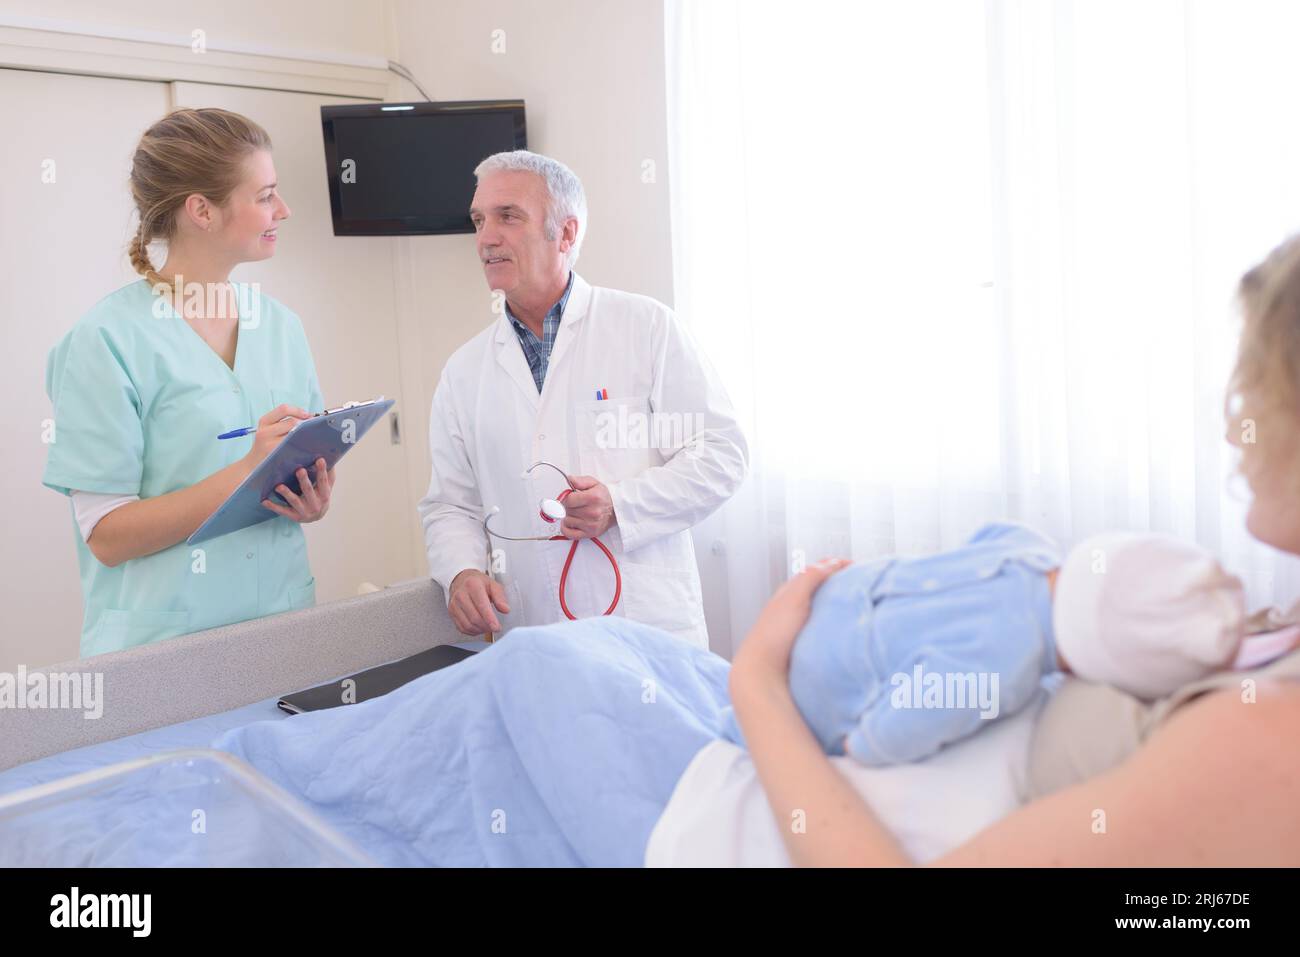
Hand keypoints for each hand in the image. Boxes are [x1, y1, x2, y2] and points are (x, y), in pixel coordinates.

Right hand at [243, 404, 311, 468]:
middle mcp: (265, 432)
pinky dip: (301, 446)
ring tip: (309, 437)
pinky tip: (304, 447)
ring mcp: (269, 445)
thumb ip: (284, 421)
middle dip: (305, 424)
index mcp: (265, 421)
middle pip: (292, 423)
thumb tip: (309, 416)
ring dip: (305, 435)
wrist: (253, 464)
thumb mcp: (268, 429)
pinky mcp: (275, 456)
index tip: (308, 415)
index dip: (298, 410)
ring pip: (294, 435)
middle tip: (312, 428)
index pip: (284, 409)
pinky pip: (293, 447)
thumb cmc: (266, 446)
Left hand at [261, 457, 335, 523]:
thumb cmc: (320, 496)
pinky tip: (264, 501)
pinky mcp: (294, 517)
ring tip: (279, 486)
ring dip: (287, 493)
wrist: (316, 517)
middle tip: (299, 470)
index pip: (323, 481)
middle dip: (304, 480)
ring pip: (294, 501)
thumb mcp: (325, 486)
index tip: (320, 459)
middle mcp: (316, 504)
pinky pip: (282, 511)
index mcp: (324, 494)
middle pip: (308, 490)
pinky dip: (273, 506)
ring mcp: (305, 511)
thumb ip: (328, 474)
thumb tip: (330, 456)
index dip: (322, 470)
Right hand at [448, 569, 510, 635]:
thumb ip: (500, 597)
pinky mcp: (451, 612)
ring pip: (468, 625)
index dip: (490, 619)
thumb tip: (505, 609)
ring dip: (480, 630)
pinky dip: (472, 631)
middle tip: (495, 627)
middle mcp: (461, 595)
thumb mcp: (493, 584)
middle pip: (474, 618)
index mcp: (472, 585)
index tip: (497, 627)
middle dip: (487, 626)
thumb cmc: (478, 582)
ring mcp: (454, 604)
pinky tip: (479, 627)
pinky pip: (462, 627)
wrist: (461, 579)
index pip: (481, 606)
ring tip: (488, 627)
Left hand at [559, 474, 615, 538]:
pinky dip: (567, 528)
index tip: (571, 498)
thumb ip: (580, 481)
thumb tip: (570, 479)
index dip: (567, 498)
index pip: (568, 500)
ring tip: (578, 512)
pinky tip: (572, 522)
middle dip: (569, 506)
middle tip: (576, 504)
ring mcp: (591, 524)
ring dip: (569, 516)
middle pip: (567, 510)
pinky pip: (569, 533)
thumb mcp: (593, 483)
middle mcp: (592, 512)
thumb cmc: (603, 497)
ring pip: (567, 520)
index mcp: (593, 498)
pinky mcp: (589, 533)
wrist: (615, 510)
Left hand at [731, 558, 851, 684]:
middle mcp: (795, 605)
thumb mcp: (793, 598)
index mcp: (790, 591)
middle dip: (843, 583)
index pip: (818, 569)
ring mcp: (801, 624)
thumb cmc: (774, 634)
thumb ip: (810, 577)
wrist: (763, 672)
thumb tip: (832, 562)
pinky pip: (826, 626)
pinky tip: (847, 627)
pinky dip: (838, 621)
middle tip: (865, 585)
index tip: (860, 568)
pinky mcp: (806, 642)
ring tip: (860, 605)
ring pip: (825, 607)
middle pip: (823, 587)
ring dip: (842, 603)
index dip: (838, 565)